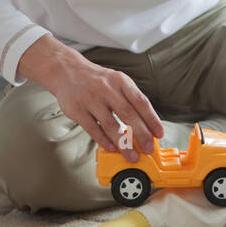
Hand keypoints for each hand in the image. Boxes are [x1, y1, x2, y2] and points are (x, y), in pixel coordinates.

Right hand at [17, 34, 162, 162]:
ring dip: (123, 143)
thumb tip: (146, 124)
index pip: (141, 102)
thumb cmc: (97, 80)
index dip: (152, 119)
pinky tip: (112, 148)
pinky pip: (93, 129)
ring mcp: (91, 99)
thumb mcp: (117, 81)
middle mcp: (107, 89)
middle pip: (128, 114)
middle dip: (141, 134)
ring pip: (111, 125)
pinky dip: (104, 141)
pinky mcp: (77, 110)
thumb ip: (130, 100)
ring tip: (131, 155)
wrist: (67, 71)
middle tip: (148, 149)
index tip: (159, 134)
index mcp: (121, 81)